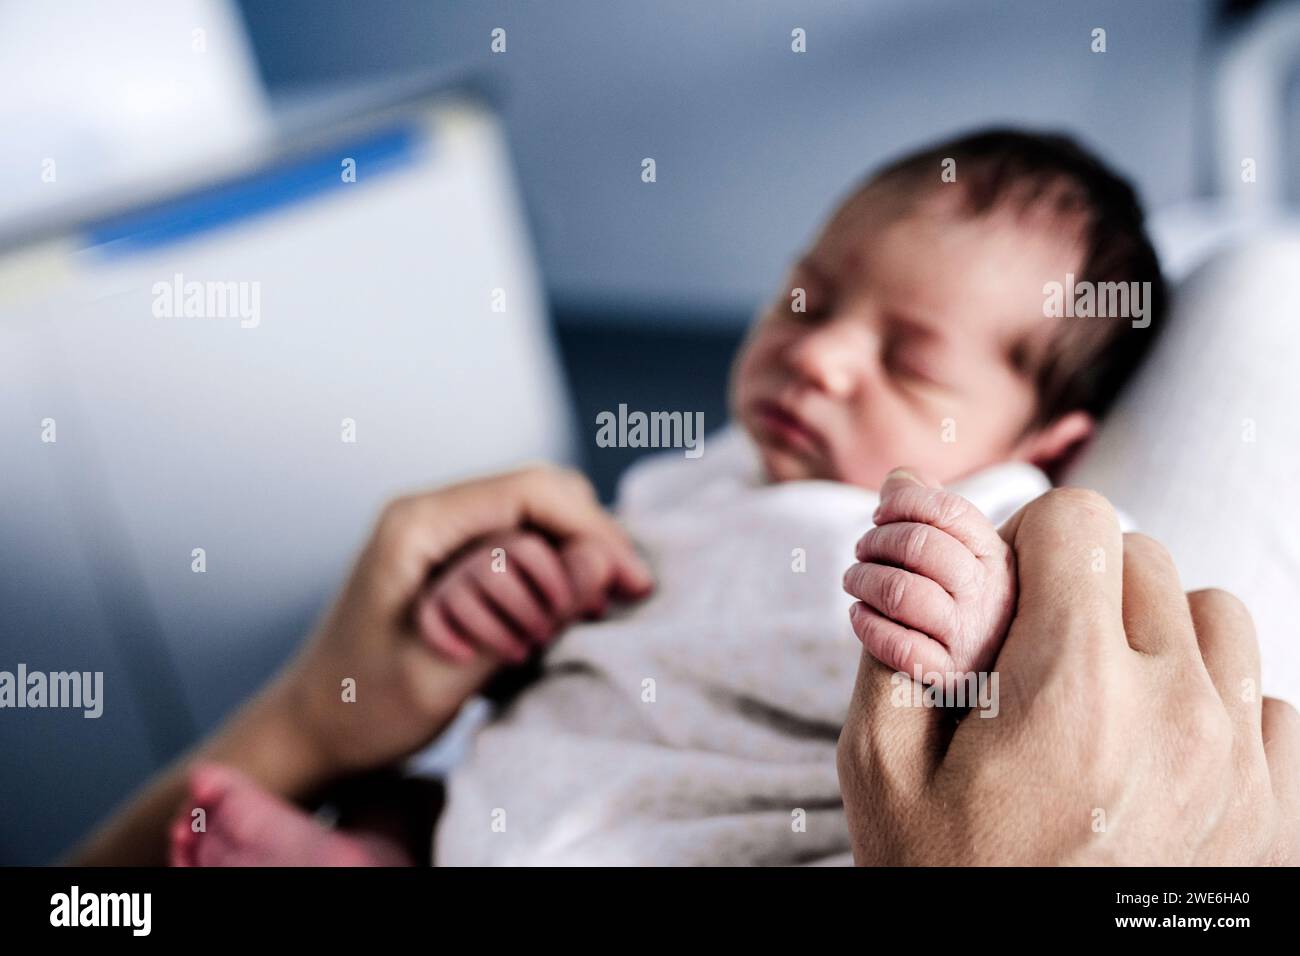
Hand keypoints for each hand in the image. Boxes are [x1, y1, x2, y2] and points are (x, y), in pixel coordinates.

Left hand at [283, 465, 652, 776]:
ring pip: (535, 517)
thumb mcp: (449, 671)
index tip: (632, 582)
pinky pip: (517, 542)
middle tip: (626, 598)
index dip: (594, 529)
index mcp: (418, 523)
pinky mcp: (448, 558)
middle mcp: (429, 513)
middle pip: (540, 494)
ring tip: (598, 610)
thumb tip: (600, 563)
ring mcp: (438, 533)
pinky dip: (551, 573)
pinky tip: (567, 612)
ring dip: (573, 558)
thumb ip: (526, 613)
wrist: (308, 731)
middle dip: (591, 541)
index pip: (532, 491)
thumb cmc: (363, 708)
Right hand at [838, 486, 1299, 864]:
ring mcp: (1241, 768)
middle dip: (1079, 583)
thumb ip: (896, 632)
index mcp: (1073, 692)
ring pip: (1216, 615)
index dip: (1026, 540)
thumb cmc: (941, 882)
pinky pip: (1269, 701)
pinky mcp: (1278, 816)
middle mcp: (1177, 716)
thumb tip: (904, 508)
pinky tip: (1157, 748)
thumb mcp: (879, 765)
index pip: (1081, 522)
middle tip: (1034, 654)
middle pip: (1144, 558)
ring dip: (1155, 630)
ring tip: (1101, 694)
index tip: (1001, 595)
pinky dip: (1216, 701)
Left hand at [845, 467, 1015, 676]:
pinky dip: (867, 625)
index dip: (903, 502)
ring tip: (852, 581)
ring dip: (862, 580)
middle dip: (875, 542)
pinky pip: (899, 647)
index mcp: (996, 555)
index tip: (880, 515)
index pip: (948, 509)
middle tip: (861, 551)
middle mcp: (991, 594)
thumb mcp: (959, 550)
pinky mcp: (950, 676)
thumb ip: (928, 505)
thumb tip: (899, 478)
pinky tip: (859, 614)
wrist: (981, 672)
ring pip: (901, 593)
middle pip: (919, 545)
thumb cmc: (957, 598)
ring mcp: (972, 637)